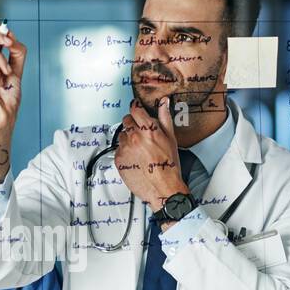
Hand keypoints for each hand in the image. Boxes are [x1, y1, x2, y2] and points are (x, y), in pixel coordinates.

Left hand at [114, 97, 185, 211]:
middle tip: (141, 133)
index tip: (136, 107)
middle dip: (133, 123)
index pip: (135, 109)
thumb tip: (164, 102)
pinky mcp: (118, 159)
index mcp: (148, 129)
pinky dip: (125, 151)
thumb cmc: (168, 165)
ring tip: (140, 149)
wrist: (163, 187)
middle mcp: (134, 137)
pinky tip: (135, 158)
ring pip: (122, 135)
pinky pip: (118, 149)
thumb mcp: (171, 138)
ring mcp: (125, 148)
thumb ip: (165, 117)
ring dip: (128, 139)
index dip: (136, 107)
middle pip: (126, 120)